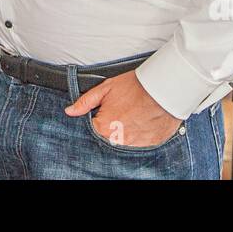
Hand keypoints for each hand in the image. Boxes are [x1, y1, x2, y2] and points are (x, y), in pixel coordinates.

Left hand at [65, 70, 182, 147]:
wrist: (162, 88)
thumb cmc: (134, 87)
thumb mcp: (105, 89)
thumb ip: (85, 102)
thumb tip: (70, 111)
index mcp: (104, 128)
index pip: (93, 130)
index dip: (99, 119)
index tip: (106, 112)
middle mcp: (118, 140)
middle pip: (109, 138)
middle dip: (112, 127)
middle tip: (123, 112)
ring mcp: (135, 144)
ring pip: (124, 141)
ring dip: (126, 131)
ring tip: (134, 115)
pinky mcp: (150, 144)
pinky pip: (141, 143)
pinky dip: (140, 134)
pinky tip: (143, 121)